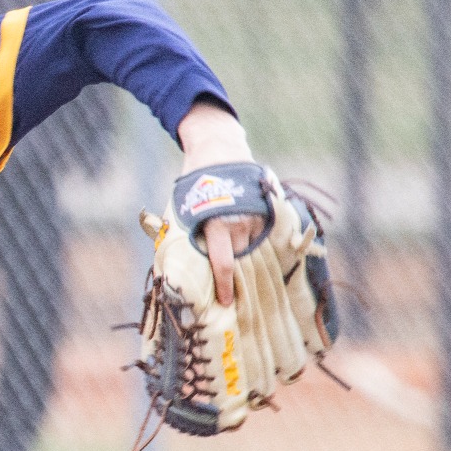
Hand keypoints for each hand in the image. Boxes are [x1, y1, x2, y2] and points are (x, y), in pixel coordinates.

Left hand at [175, 100, 259, 305]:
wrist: (218, 146)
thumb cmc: (194, 180)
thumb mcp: (183, 207)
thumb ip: (187, 233)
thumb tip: (182, 264)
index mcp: (216, 224)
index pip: (224, 264)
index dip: (226, 287)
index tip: (226, 304)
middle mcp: (240, 222)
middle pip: (243, 260)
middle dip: (239, 275)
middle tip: (235, 290)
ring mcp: (257, 214)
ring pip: (255, 247)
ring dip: (248, 256)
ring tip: (242, 261)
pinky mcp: (268, 207)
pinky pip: (264, 233)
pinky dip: (257, 239)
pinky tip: (251, 240)